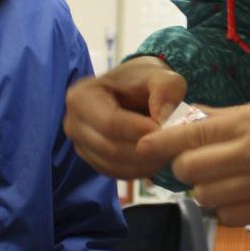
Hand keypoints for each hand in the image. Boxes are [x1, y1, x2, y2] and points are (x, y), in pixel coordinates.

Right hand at [64, 57, 186, 179]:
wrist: (135, 90)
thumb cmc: (144, 80)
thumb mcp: (161, 76)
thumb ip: (166, 90)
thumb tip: (165, 120)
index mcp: (81, 97)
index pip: (110, 123)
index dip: (140, 131)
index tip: (168, 131)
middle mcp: (74, 125)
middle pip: (111, 148)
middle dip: (146, 149)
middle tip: (175, 145)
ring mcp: (81, 146)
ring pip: (117, 165)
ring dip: (147, 162)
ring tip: (171, 149)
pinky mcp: (95, 162)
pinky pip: (119, 174)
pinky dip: (142, 169)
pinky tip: (160, 157)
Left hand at [135, 95, 249, 225]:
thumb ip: (225, 118)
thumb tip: (187, 118)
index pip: (190, 134)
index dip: (160, 142)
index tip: (144, 145)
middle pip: (189, 169)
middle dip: (185, 165)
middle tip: (197, 160)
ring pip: (204, 197)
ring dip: (204, 188)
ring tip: (221, 177)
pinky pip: (228, 217)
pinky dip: (225, 208)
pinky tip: (238, 195)